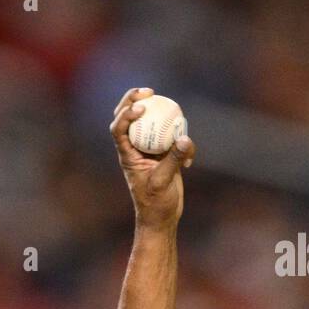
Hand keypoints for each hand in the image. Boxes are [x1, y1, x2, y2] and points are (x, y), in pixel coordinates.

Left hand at [109, 88, 194, 229]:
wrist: (162, 217)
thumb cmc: (155, 204)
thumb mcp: (163, 182)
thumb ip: (173, 160)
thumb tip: (185, 138)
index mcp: (127, 155)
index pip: (118, 129)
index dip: (125, 115)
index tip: (141, 108)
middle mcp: (136, 149)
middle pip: (129, 119)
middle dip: (134, 100)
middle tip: (149, 91)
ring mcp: (150, 150)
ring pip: (151, 123)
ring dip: (159, 111)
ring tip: (171, 103)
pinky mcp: (165, 154)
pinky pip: (172, 137)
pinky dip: (182, 140)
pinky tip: (190, 158)